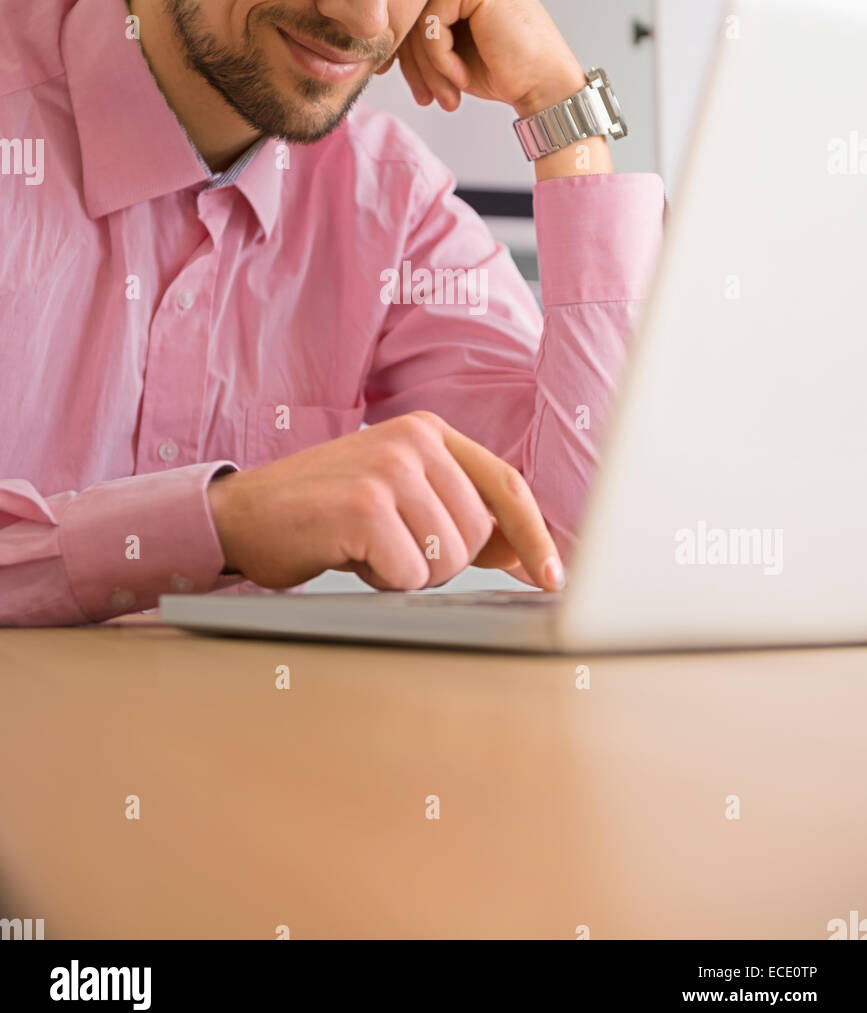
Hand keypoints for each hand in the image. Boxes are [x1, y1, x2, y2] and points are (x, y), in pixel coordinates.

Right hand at [207, 410, 564, 592]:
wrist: (242, 514)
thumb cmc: (325, 513)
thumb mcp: (399, 498)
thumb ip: (458, 513)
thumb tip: (526, 553)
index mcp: (428, 431)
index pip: (505, 484)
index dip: (534, 534)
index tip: (553, 576)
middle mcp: (413, 440)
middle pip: (478, 532)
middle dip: (444, 561)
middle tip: (391, 548)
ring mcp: (388, 469)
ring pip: (448, 558)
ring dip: (410, 572)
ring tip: (366, 548)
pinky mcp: (364, 506)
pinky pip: (410, 574)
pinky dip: (384, 580)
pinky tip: (349, 556)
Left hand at [392, 0, 585, 118]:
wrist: (543, 86)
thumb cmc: (501, 67)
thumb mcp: (445, 42)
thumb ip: (414, 24)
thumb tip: (366, 27)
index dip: (400, 42)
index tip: (392, 74)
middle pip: (412, 5)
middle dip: (412, 60)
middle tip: (428, 97)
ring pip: (417, 16)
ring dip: (427, 67)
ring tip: (447, 94)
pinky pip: (431, 22)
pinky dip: (440, 59)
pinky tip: (461, 77)